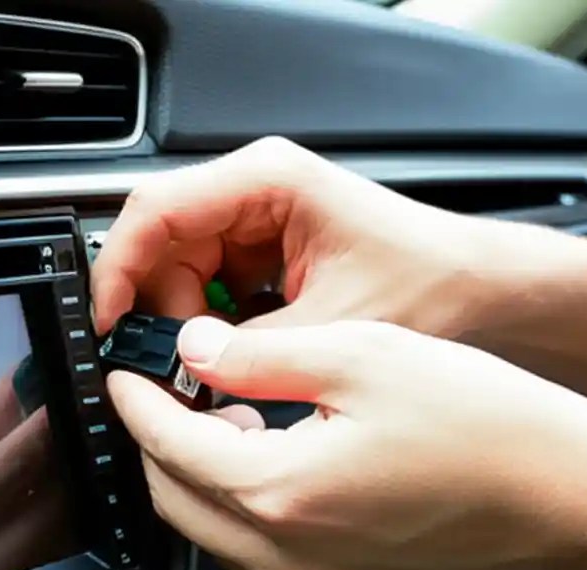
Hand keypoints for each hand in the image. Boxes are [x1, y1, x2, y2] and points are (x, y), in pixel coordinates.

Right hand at [91, 136, 533, 336]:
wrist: (478, 290)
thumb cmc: (428, 282)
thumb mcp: (334, 326)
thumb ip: (250, 351)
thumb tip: (180, 369)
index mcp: (265, 182)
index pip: (155, 210)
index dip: (118, 268)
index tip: (108, 323)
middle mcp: (251, 192)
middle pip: (159, 246)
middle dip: (156, 311)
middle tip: (167, 367)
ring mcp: (254, 221)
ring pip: (176, 273)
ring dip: (183, 325)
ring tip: (211, 370)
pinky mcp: (260, 253)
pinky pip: (205, 289)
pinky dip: (208, 329)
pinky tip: (233, 358)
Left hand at [107, 316, 586, 569]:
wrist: (572, 493)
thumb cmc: (487, 423)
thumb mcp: (362, 355)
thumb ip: (258, 356)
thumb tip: (194, 352)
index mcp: (282, 491)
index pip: (166, 445)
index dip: (136, 401)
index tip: (126, 374)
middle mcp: (290, 557)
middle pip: (177, 499)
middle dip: (158, 443)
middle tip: (168, 394)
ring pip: (216, 534)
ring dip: (202, 479)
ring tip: (226, 422)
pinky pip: (264, 560)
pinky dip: (248, 512)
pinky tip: (278, 468)